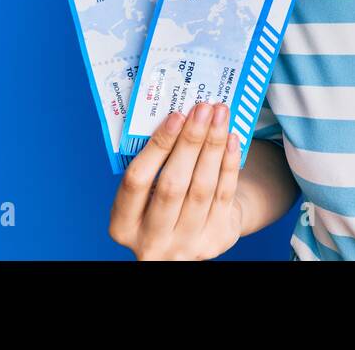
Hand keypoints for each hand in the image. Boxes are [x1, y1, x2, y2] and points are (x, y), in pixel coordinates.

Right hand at [109, 102, 244, 259]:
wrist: (197, 234)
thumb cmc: (165, 201)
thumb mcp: (146, 194)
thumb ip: (153, 164)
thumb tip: (179, 117)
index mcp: (123, 227)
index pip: (136, 181)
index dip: (156, 147)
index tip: (175, 116)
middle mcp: (152, 242)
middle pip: (172, 185)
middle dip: (190, 141)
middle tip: (203, 109)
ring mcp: (187, 244)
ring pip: (202, 187)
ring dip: (212, 145)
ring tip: (220, 115)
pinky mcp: (218, 238)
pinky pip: (225, 193)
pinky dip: (229, 162)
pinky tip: (231, 138)